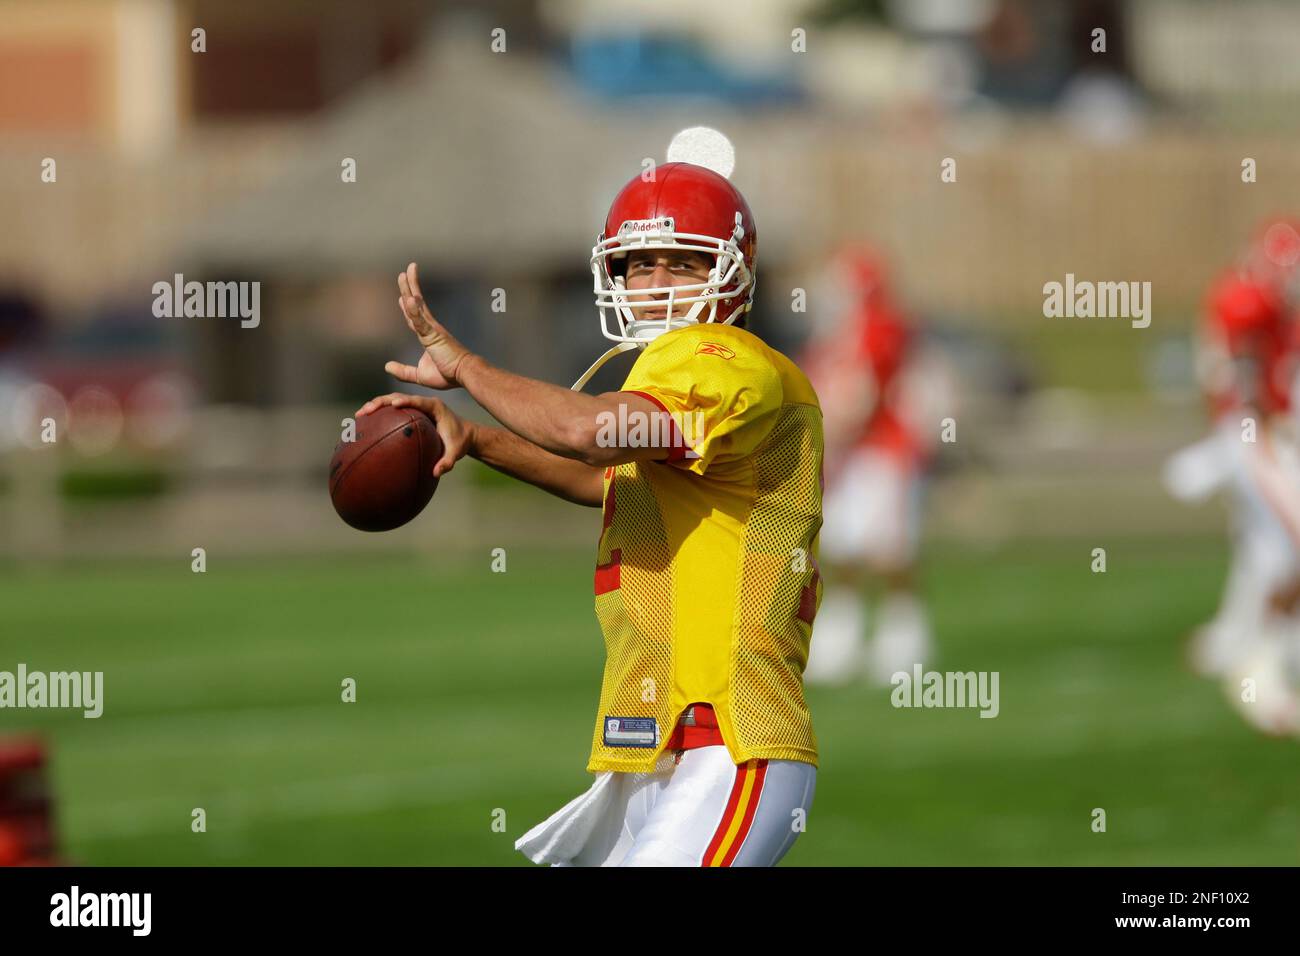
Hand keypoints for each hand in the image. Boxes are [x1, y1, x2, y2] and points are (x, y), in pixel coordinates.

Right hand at [355, 392, 474, 477]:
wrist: (464, 435)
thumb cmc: (460, 442)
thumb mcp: (456, 452)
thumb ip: (448, 462)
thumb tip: (436, 473)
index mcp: (434, 406)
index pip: (418, 401)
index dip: (405, 401)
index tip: (393, 405)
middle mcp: (423, 403)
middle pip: (398, 397)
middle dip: (381, 402)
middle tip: (365, 411)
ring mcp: (415, 406)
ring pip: (392, 401)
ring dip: (375, 406)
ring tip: (359, 415)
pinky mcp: (410, 412)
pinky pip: (393, 411)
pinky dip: (380, 415)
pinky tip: (366, 424)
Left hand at [385, 262, 473, 389]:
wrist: (464, 374)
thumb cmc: (448, 375)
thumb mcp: (420, 375)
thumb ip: (404, 371)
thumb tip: (387, 366)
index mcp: (428, 337)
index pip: (414, 318)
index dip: (407, 306)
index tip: (403, 296)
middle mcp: (430, 328)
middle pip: (415, 304)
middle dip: (409, 287)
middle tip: (404, 272)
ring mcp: (432, 329)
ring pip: (417, 305)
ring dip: (410, 288)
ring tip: (405, 273)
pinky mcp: (434, 334)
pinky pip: (420, 321)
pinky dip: (414, 310)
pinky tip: (408, 298)